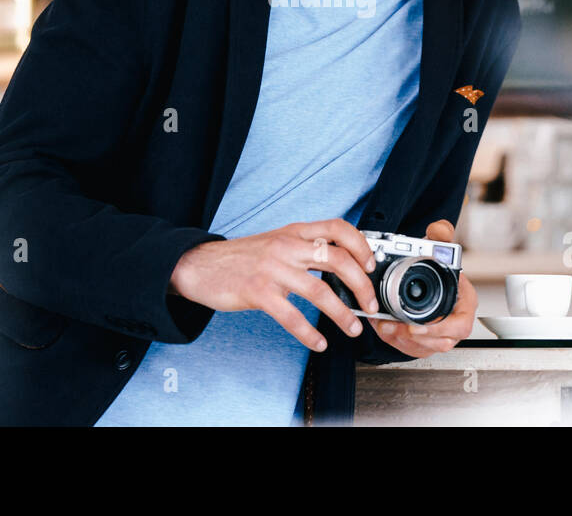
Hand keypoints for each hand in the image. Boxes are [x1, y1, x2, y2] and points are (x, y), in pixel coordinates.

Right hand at [169, 218, 380, 351]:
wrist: (200, 264)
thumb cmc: (241, 258)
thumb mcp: (276, 242)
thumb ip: (304, 248)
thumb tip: (340, 265)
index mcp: (294, 232)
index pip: (337, 228)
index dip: (360, 245)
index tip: (371, 265)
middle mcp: (286, 246)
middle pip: (337, 259)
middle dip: (361, 285)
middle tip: (368, 304)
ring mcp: (272, 268)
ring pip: (319, 290)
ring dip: (342, 314)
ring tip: (352, 328)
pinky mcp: (258, 292)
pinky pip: (291, 316)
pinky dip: (309, 333)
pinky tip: (318, 342)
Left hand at [368, 219, 476, 358]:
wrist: (425, 273)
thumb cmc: (437, 264)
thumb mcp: (439, 246)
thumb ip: (441, 234)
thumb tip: (439, 229)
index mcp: (464, 303)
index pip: (460, 326)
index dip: (441, 329)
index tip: (418, 325)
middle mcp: (454, 322)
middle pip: (440, 342)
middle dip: (415, 338)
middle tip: (395, 327)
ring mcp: (439, 333)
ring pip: (423, 347)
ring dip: (402, 340)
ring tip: (385, 326)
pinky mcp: (424, 340)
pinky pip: (411, 348)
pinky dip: (395, 340)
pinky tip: (383, 327)